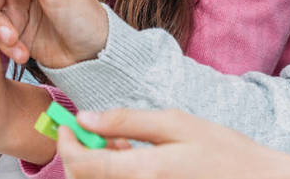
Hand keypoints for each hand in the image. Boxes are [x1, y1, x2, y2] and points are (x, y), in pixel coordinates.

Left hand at [58, 108, 289, 178]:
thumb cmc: (224, 151)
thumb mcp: (176, 124)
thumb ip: (126, 122)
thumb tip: (85, 117)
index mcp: (145, 172)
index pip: (81, 165)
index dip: (65, 143)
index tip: (66, 125)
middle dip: (79, 156)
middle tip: (95, 133)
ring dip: (98, 168)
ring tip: (122, 146)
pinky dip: (116, 177)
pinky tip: (135, 162)